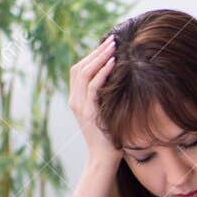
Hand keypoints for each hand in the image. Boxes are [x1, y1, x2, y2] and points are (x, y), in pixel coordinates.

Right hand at [69, 35, 119, 165]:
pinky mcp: (89, 112)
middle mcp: (75, 100)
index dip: (92, 56)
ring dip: (99, 57)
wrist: (104, 157)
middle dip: (96, 52)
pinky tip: (113, 62)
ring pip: (84, 73)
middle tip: (113, 39)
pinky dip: (102, 72)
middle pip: (79, 68)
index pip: (79, 70)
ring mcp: (80, 106)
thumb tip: (120, 78)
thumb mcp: (107, 112)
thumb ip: (106, 96)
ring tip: (114, 45)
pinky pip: (93, 87)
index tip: (108, 45)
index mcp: (77, 99)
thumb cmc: (111, 135)